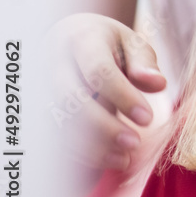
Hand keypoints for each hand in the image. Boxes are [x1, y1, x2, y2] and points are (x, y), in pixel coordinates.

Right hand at [46, 13, 166, 172]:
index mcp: (83, 39)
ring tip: (124, 159)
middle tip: (134, 143)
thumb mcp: (132, 44)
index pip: (99, 70)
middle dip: (103, 126)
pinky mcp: (37, 107)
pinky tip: (105, 160)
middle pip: (71, 98)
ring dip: (89, 146)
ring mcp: (40, 85)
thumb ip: (145, 63)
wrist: (72, 36)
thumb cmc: (110, 44)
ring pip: (56, 121)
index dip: (123, 96)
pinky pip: (51, 135)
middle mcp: (54, 61)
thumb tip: (158, 84)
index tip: (148, 119)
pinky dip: (78, 152)